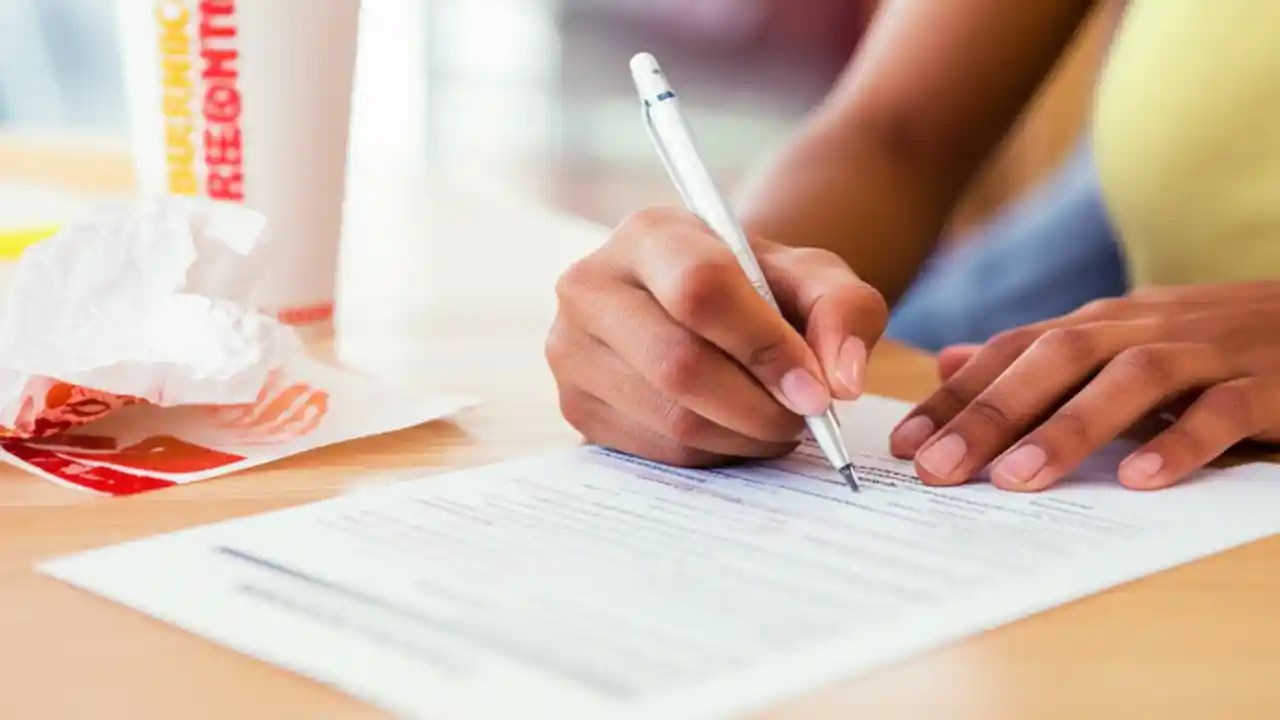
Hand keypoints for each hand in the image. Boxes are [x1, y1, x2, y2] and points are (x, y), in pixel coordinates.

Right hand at [548, 207, 887, 466]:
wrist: (700, 306)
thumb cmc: (757, 288)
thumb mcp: (814, 279)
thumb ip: (845, 311)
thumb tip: (842, 381)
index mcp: (649, 234)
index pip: (699, 290)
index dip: (764, 347)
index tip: (816, 390)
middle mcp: (591, 285)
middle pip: (679, 365)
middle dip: (759, 407)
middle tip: (806, 418)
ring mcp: (572, 349)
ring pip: (671, 418)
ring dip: (744, 436)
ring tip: (777, 422)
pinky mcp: (575, 404)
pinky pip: (657, 451)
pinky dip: (713, 453)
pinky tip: (735, 430)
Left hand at [890, 282, 1279, 490]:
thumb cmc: (1207, 344)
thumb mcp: (1114, 342)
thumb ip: (1034, 356)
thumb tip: (946, 362)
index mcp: (1103, 322)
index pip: (1013, 351)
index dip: (956, 396)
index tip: (903, 445)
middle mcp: (1146, 328)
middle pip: (1057, 360)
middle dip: (991, 414)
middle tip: (936, 470)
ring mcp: (1209, 352)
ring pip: (1132, 379)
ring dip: (1070, 428)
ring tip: (1016, 480)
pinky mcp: (1270, 384)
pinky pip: (1223, 410)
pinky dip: (1181, 441)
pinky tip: (1140, 479)